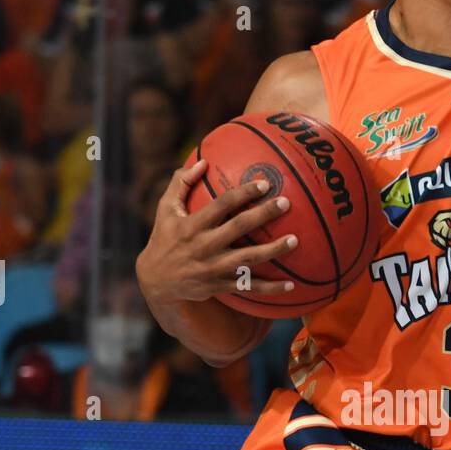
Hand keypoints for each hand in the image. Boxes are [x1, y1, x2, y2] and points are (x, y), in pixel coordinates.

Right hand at [136, 158, 298, 310]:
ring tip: (295, 240)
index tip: (264, 184)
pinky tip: (291, 285)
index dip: (243, 194)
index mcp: (192, 225)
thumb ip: (181, 183)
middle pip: (238, 228)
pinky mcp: (219, 286)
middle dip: (263, 215)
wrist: (156, 281)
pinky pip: (248, 287)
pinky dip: (270, 288)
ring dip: (273, 251)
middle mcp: (204, 246)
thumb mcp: (165, 209)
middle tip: (286, 204)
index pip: (221, 205)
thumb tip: (203, 161)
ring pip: (247, 259)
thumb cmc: (164, 237)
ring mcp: (213, 268)